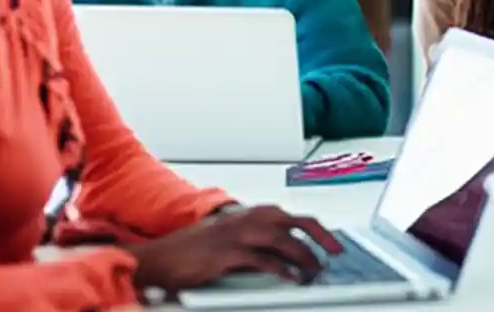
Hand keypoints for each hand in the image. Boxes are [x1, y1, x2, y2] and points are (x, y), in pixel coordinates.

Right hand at [126, 205, 342, 294]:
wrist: (157, 259)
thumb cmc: (192, 253)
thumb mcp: (230, 243)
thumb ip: (257, 246)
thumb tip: (287, 259)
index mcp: (248, 215)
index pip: (291, 217)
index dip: (315, 229)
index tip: (332, 243)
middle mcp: (245, 220)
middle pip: (293, 221)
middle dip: (320, 236)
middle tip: (335, 252)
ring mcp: (235, 235)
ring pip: (281, 240)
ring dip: (303, 256)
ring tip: (315, 270)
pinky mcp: (224, 255)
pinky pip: (260, 260)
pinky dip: (279, 269)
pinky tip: (291, 278)